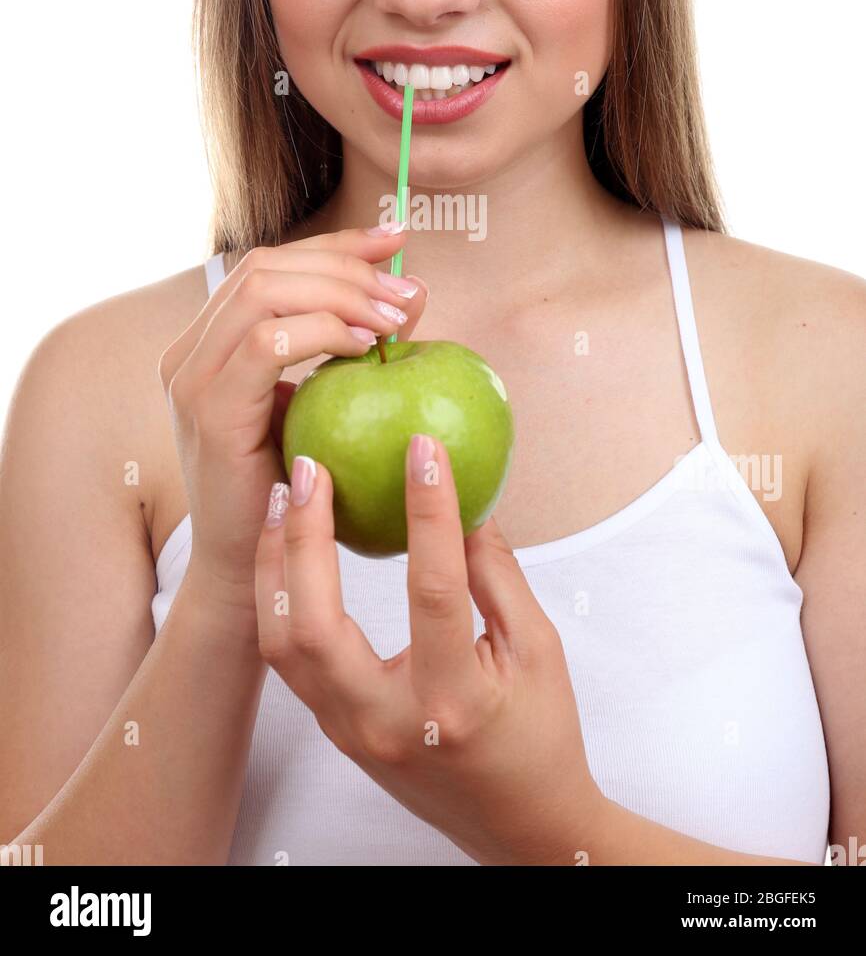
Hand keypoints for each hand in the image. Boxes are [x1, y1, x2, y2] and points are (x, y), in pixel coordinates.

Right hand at [157, 224, 428, 622]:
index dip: (337, 242)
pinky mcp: (209, 410)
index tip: (397, 238)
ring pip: (264, 291)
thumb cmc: (298, 490)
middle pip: (267, 265)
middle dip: (346, 265)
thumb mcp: (329, 405)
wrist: (254, 571)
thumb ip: (357, 346)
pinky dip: (322, 332)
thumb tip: (417, 292)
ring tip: (394, 318)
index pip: (272, 264)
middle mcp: (189, 352)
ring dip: (340, 293)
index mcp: (211, 342)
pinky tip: (366, 348)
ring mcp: (191, 378)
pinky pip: (267, 344)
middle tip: (407, 291)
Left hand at [255, 434, 603, 864]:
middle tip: (310, 467)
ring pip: (281, 643)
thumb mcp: (539, 651)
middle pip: (314, 625)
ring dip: (276, 564)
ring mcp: (349, 732)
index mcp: (451, 702)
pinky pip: (288, 657)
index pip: (433, 591)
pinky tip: (289, 546)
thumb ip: (498, 574)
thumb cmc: (541, 738)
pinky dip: (280, 595)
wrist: (521, 827)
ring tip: (284, 496)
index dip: (429, 511)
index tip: (423, 448)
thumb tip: (464, 498)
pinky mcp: (334, 729)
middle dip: (303, 538)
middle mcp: (385, 722)